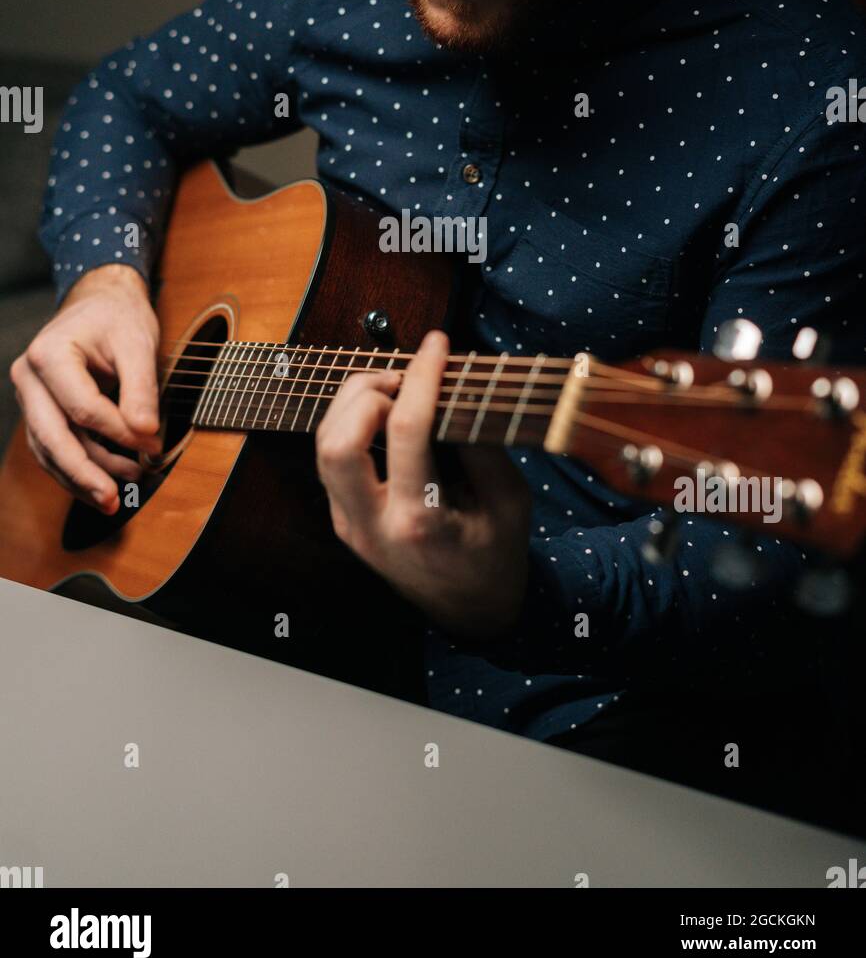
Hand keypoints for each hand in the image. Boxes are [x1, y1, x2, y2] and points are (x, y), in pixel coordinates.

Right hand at [9, 264, 161, 513]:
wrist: (101, 303)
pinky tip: (102, 484)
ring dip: (81, 478)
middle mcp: (29, 378)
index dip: (118, 432)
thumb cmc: (118, 317)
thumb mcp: (137, 343)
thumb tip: (146, 432)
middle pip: (52, 437)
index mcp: (48, 355)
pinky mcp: (41, 412)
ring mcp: (30, 398)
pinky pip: (53, 448)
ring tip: (115, 499)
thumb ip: (141, 387)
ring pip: (49, 449)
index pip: (82, 408)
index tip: (153, 445)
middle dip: (84, 472)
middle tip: (114, 499)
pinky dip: (76, 469)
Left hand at [314, 329, 531, 637]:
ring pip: (323, 448)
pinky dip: (350, 424)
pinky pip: (330, 460)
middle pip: (337, 443)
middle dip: (366, 394)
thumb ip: (481, 443)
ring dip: (352, 405)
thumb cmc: (497, 556)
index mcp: (420, 522)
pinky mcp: (343, 521)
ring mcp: (350, 527)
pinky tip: (383, 413)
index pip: (407, 430)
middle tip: (404, 378)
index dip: (422, 375)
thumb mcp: (510, 500)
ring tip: (395, 389)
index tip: (437, 344)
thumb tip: (455, 386)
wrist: (473, 612)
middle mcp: (373, 526)